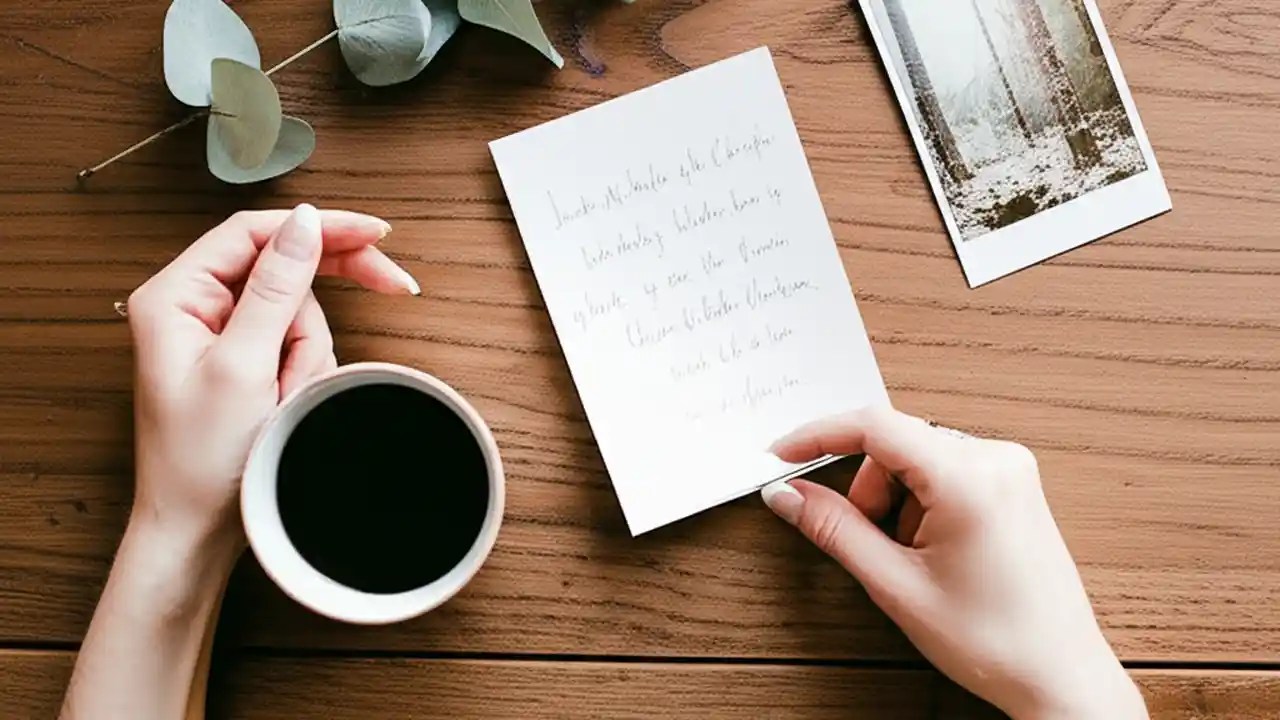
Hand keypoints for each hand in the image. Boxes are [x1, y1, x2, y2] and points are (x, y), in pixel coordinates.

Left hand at [126, 205, 418, 547]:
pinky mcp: (245, 363)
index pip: (256, 232)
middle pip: (284, 266)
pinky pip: (297, 345)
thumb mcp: (243, 367)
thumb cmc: (199, 462)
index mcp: (176, 296)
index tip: (375, 235)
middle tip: (395, 285)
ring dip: (309, 354)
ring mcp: (222, 337)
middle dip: (329, 293)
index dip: (320, 227)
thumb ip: (277, 288)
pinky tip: (289, 402)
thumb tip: (303, 224)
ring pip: (300, 312)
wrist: (196, 533)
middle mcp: (195, 308)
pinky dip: (306, 371)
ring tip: (286, 397)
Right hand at [761, 407, 1146, 719]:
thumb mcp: (896, 585)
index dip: (818, 436)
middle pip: (894, 444)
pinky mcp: (1013, 483)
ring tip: (912, 557)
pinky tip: (933, 549)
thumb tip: (788, 493)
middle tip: (869, 544)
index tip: (783, 453)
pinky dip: (921, 503)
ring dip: (894, 501)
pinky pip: (943, 470)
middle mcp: (996, 460)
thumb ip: (834, 529)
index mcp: (970, 479)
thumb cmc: (996, 640)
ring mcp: (1010, 469)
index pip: (875, 426)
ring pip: (915, 459)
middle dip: (866, 491)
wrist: (1058, 675)